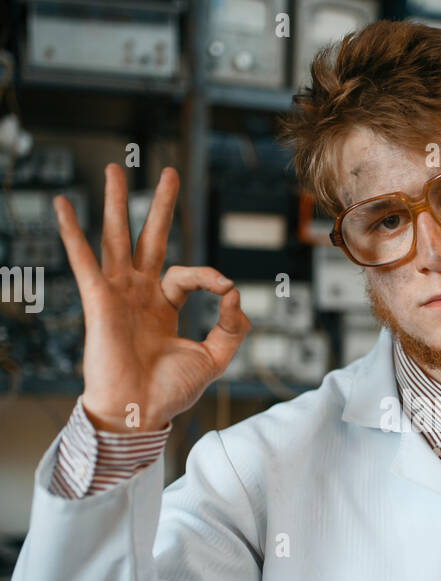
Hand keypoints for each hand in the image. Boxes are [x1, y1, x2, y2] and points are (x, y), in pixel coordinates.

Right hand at [53, 163, 249, 431]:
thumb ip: (231, 328)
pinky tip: (64, 205)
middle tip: (169, 173)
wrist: (140, 412)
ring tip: (115, 169)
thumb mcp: (213, 358)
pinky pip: (83, 259)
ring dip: (117, 203)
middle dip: (160, 207)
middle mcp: (139, 295)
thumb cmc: (169, 392)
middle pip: (150, 239)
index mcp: (164, 307)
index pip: (189, 274)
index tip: (227, 290)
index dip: (212, 277)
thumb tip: (236, 294)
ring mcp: (117, 294)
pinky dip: (72, 232)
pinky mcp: (98, 299)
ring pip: (118, 238)